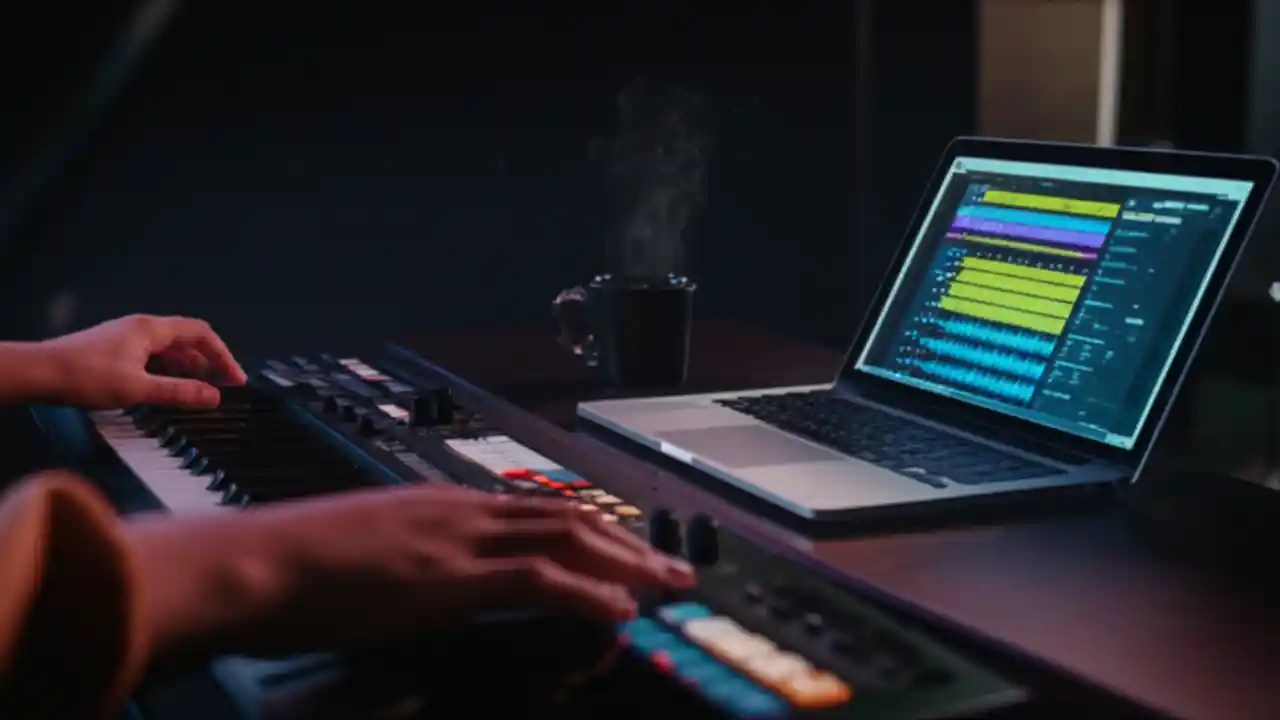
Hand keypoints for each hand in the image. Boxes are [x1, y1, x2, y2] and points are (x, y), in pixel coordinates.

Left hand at [38, 314, 246, 408]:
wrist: (40, 372)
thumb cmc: (85, 376)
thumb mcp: (138, 388)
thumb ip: (179, 392)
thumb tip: (213, 396)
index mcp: (151, 329)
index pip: (201, 333)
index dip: (223, 355)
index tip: (235, 378)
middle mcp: (141, 328)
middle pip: (187, 341)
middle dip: (208, 364)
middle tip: (221, 388)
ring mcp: (127, 338)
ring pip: (168, 351)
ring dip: (187, 370)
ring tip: (198, 393)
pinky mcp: (115, 351)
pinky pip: (152, 358)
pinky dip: (167, 372)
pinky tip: (166, 390)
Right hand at [125, 484, 697, 663]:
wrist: (253, 563)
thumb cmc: (298, 566)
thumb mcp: (373, 554)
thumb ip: (420, 562)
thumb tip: (447, 585)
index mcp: (447, 506)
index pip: (539, 512)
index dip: (594, 530)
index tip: (629, 551)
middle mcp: (462, 511)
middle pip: (567, 518)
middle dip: (628, 542)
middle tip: (674, 566)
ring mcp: (458, 539)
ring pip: (564, 539)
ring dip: (625, 562)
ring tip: (667, 583)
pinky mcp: (448, 576)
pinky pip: (535, 580)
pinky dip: (585, 590)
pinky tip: (618, 607)